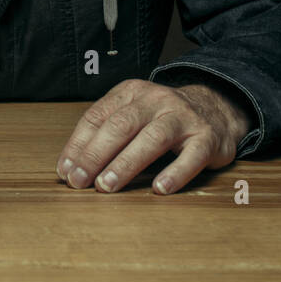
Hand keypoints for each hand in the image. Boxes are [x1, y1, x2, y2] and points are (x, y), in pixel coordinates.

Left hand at [56, 78, 254, 194]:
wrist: (215, 108)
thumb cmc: (161, 118)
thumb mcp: (133, 113)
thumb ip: (105, 133)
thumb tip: (70, 168)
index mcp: (131, 92)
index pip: (98, 116)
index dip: (79, 144)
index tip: (65, 170)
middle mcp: (156, 100)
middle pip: (121, 125)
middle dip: (96, 154)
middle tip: (79, 181)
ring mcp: (183, 117)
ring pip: (152, 138)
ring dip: (127, 163)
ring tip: (107, 186)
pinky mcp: (207, 138)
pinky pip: (191, 156)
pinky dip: (175, 172)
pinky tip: (160, 189)